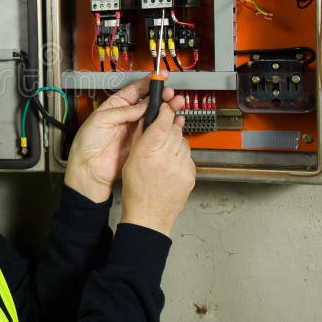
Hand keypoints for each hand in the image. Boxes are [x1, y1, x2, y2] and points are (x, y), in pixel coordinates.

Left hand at [64, 73, 183, 202]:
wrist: (90, 167)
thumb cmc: (87, 143)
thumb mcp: (101, 120)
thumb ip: (123, 112)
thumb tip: (141, 106)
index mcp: (115, 105)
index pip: (135, 90)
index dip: (148, 82)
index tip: (160, 76)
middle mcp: (127, 115)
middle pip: (148, 101)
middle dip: (160, 95)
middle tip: (170, 92)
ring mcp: (134, 128)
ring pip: (153, 115)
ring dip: (165, 108)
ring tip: (175, 103)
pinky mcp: (140, 141)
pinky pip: (154, 130)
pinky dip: (164, 124)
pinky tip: (172, 120)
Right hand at [120, 102, 195, 236]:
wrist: (149, 215)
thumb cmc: (137, 190)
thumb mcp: (131, 160)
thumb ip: (140, 138)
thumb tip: (147, 120)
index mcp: (148, 153)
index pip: (162, 123)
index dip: (165, 111)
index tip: (166, 106)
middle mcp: (166, 158)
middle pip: (174, 130)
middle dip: (170, 126)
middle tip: (165, 126)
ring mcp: (180, 167)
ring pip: (183, 142)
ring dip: (176, 141)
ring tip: (166, 150)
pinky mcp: (190, 175)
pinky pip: (188, 156)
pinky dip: (182, 155)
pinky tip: (172, 162)